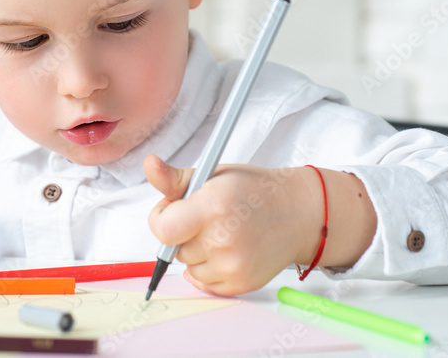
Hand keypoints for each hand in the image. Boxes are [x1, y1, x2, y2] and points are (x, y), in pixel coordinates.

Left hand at [144, 154, 321, 295]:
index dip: (162, 218)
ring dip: (198, 253)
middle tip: (210, 217)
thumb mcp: (213, 175)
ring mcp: (233, 265)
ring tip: (225, 233)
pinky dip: (210, 269)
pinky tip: (230, 250)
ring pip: (188, 266)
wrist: (297, 213)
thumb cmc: (255, 191)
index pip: (162, 228)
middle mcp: (223, 239)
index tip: (173, 210)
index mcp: (213, 206)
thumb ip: (174, 178)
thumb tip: (149, 164)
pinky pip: (204, 282)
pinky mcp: (240, 283)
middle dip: (184, 233)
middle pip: (174, 248)